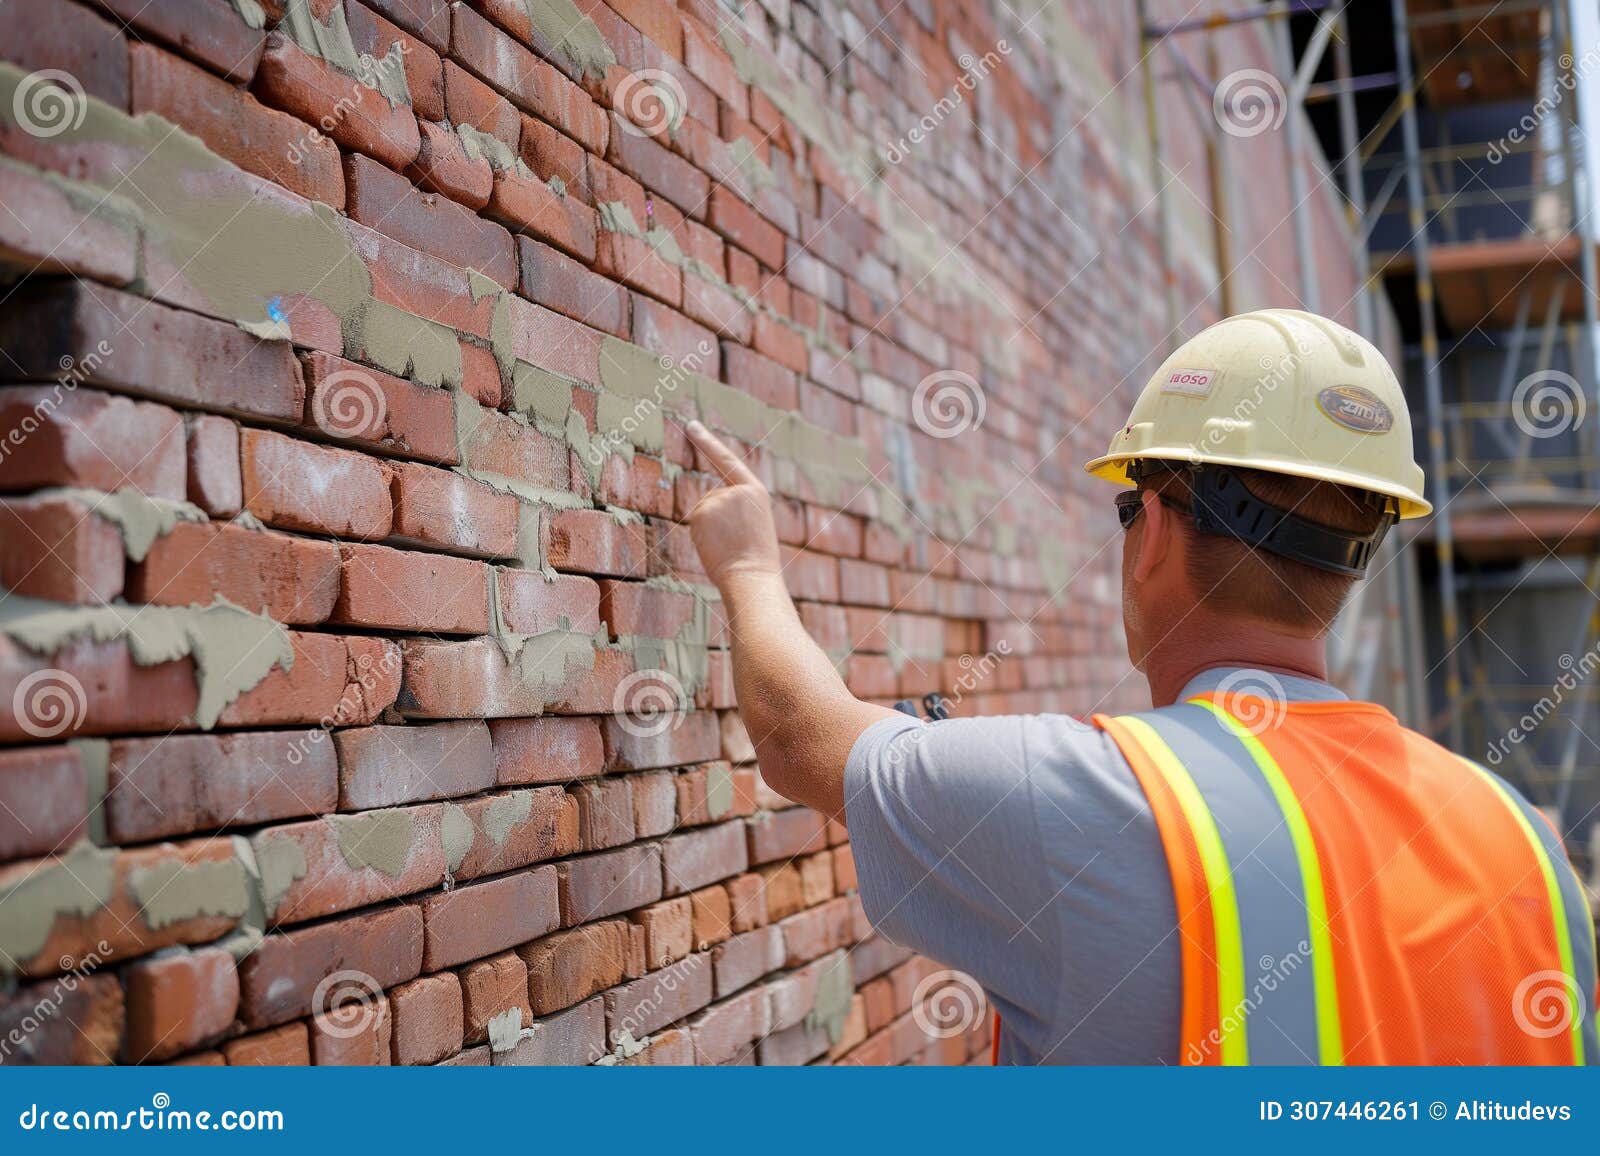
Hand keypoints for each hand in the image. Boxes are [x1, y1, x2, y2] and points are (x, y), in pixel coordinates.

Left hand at [685, 421, 780, 585]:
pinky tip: (716, 546)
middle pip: (713, 498)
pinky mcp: (702, 513)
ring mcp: (718, 500)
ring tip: (729, 546)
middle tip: (735, 542)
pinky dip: (701, 536)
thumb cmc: (755, 558)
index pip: (727, 460)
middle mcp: (736, 490)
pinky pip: (696, 523)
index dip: (707, 442)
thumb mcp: (754, 523)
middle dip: (717, 520)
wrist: (752, 577)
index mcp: (755, 491)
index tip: (691, 425)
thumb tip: (710, 507)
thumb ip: (736, 506)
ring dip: (710, 530)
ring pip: (704, 512)